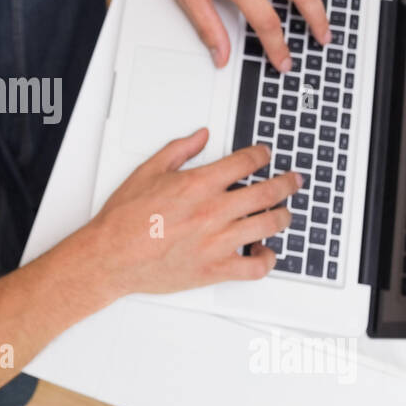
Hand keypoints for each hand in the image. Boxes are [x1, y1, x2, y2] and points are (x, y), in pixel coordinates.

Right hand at [90, 128, 301, 296]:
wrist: (111, 255)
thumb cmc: (124, 219)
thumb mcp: (148, 171)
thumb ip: (179, 150)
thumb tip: (201, 136)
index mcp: (198, 184)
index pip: (245, 162)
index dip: (261, 155)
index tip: (265, 155)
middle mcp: (213, 211)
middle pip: (267, 192)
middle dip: (287, 183)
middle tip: (294, 181)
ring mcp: (217, 241)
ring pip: (269, 226)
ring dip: (283, 217)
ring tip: (284, 214)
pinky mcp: (215, 268)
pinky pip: (256, 267)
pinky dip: (267, 259)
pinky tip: (264, 251)